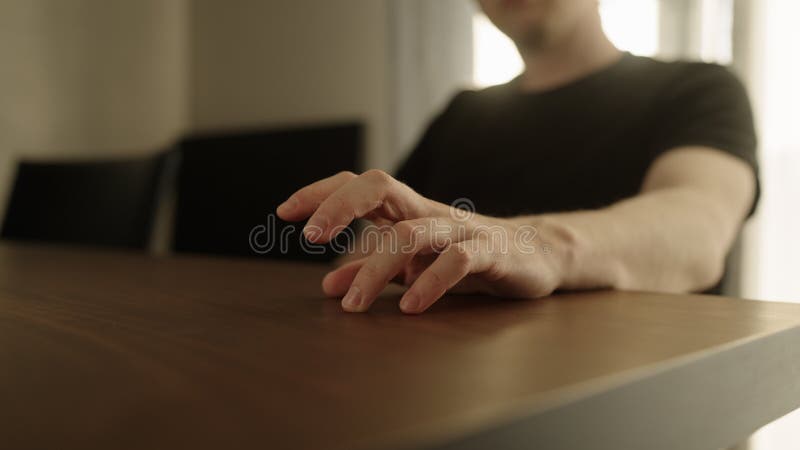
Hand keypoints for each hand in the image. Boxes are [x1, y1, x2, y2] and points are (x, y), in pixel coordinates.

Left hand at [277, 170, 566, 313]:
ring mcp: (461, 229)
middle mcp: (430, 212)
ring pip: (412, 232)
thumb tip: (327, 285)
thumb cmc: (470, 257)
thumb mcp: (414, 265)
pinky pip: (457, 260)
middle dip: (339, 205)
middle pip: (380, 186)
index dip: (321, 193)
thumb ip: (372, 271)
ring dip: (375, 267)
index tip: (284, 213)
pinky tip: (409, 307)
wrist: (539, 256)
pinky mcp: (491, 252)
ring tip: (350, 304)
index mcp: (409, 211)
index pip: (359, 186)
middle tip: (309, 237)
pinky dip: (429, 282)